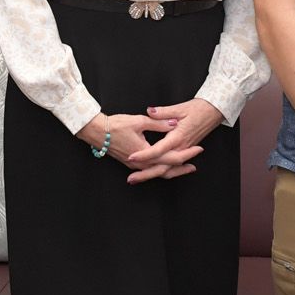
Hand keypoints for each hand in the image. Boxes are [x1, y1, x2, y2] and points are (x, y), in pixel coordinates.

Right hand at [78, 113, 196, 182]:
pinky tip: (165, 167)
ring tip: (184, 169)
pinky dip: (161, 170)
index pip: (171, 157)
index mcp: (146, 153)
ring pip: (158, 173)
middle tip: (195, 166)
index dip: (186, 154)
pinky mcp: (131, 164)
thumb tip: (174, 123)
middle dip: (182, 168)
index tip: (198, 149)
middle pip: (167, 170)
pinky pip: (150, 171)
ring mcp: (135, 166)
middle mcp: (142, 163)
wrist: (96, 132)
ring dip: (172, 171)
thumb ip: (159, 123)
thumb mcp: (139, 121)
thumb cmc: (116, 125)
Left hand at [125, 99, 220, 182]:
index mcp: (178, 137)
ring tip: (136, 179)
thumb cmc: (198, 108)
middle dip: (146, 174)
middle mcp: (181, 147)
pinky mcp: (185, 150)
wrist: (214, 111)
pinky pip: (173, 166)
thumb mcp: (180, 108)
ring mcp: (184, 150)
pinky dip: (162, 172)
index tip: (131, 157)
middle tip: (130, 179)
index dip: (144, 155)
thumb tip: (150, 111)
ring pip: (167, 169)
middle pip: (163, 166)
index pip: (158, 150)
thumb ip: (163, 112)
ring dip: (152, 175)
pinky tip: (151, 174)